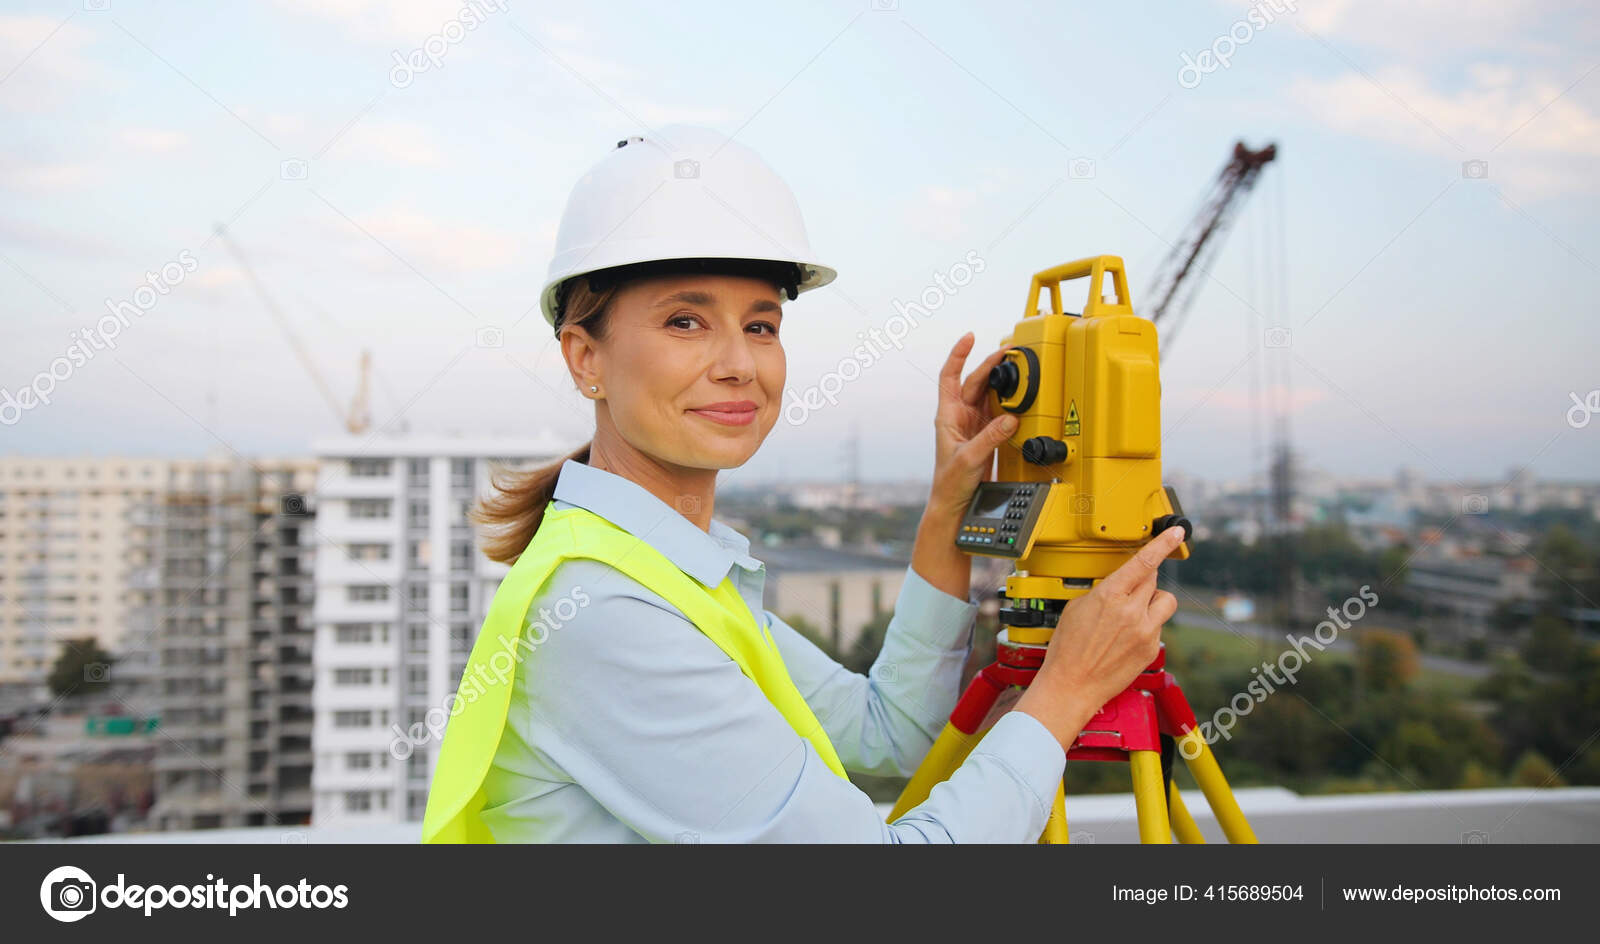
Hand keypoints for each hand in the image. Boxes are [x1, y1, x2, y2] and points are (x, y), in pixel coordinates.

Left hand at [927, 332, 1015, 521]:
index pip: (950, 376)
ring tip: (1018, 370)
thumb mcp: (969, 459)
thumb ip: (989, 438)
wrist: (955, 504)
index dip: (958, 355)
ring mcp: (975, 424)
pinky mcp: (988, 435)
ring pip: (990, 395)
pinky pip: (1000, 411)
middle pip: (976, 381)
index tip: (969, 337)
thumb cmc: (950, 483)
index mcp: (948, 416)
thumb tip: (1010, 419)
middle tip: (1009, 352)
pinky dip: (1011, 403)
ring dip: (1002, 382)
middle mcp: (960, 416)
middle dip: (991, 364)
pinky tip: (1021, 399)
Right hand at [1015, 527, 1184, 751]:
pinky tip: (1128, 636)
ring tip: (1136, 611)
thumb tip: (1118, 584)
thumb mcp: (1076, 608)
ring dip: (1154, 600)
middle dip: (1143, 579)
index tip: (1176, 533)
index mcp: (1109, 596)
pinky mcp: (1151, 648)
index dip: (1163, 544)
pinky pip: (1159, 625)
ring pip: (1165, 601)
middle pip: (1154, 579)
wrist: (1072, 685)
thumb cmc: (1067, 649)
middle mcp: (1131, 612)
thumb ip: (1103, 591)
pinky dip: (1148, 625)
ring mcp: (1144, 631)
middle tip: (1129, 589)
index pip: (1143, 562)